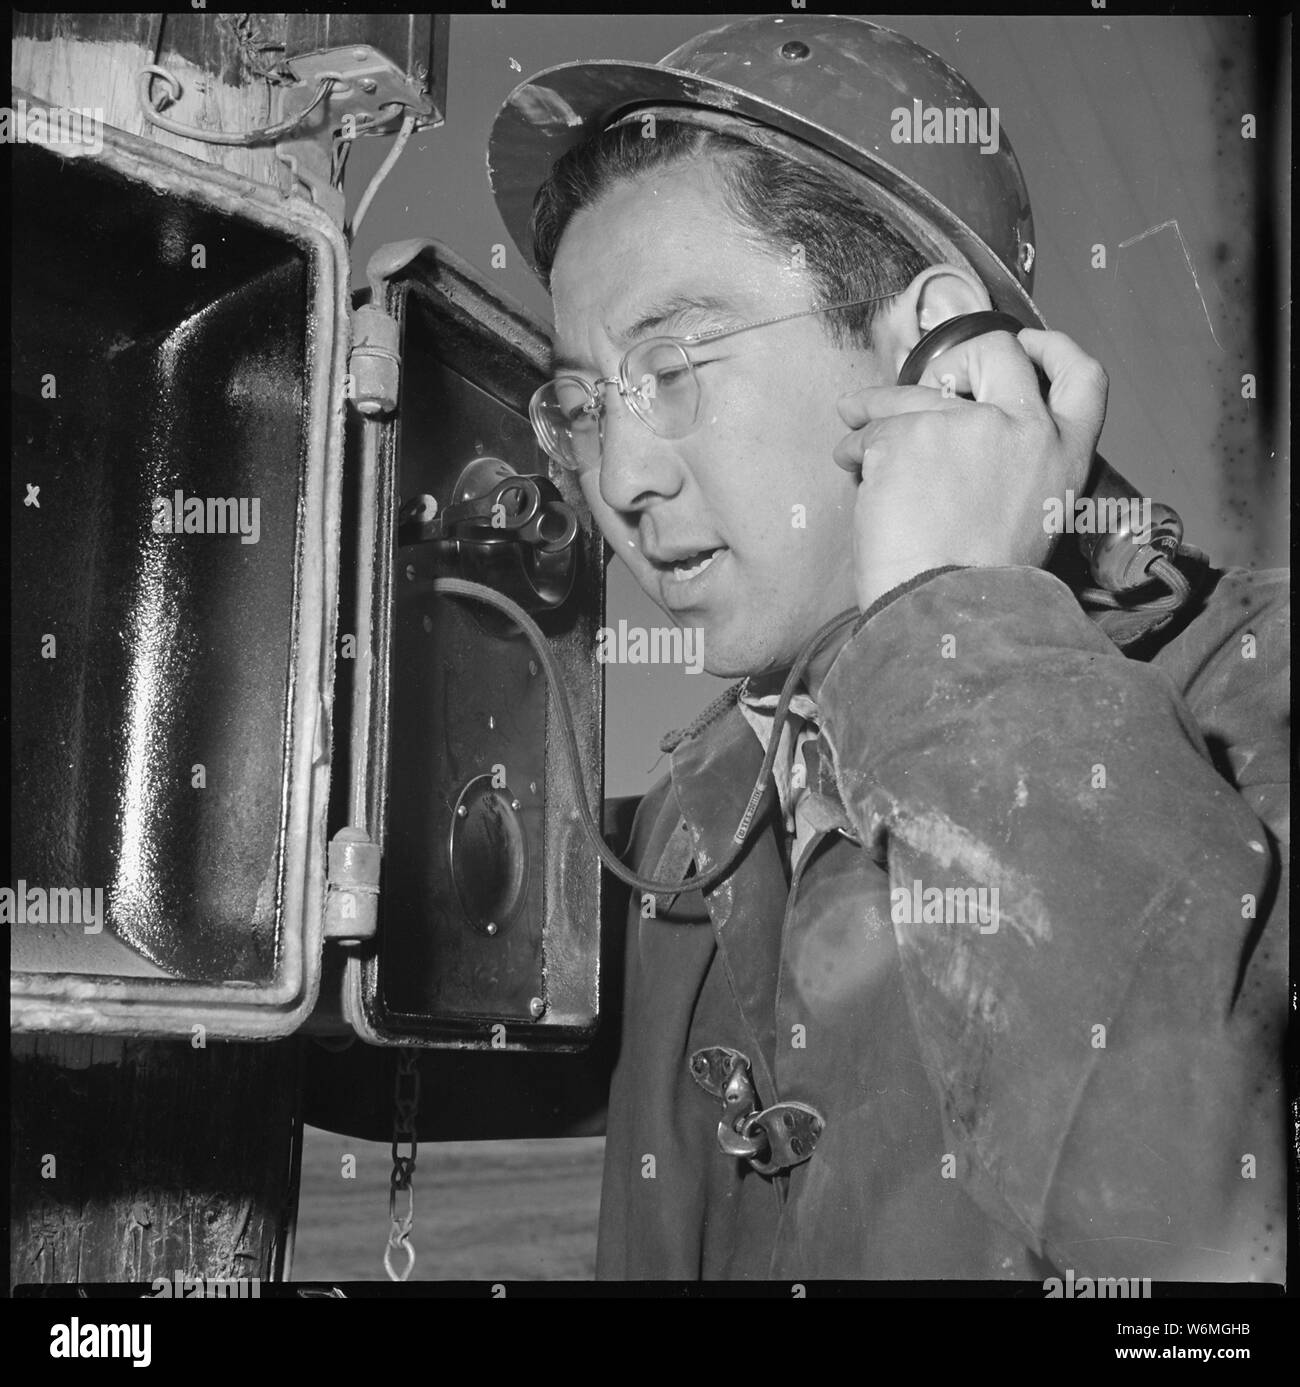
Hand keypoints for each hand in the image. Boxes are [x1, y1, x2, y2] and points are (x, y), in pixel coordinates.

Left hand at [833, 328, 1107, 612]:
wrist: (944, 611)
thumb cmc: (978, 582)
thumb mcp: (1032, 519)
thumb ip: (1017, 466)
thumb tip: (973, 429)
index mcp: (1064, 456)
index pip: (1083, 376)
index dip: (1051, 350)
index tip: (1022, 344)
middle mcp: (1023, 427)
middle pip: (993, 352)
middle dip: (952, 358)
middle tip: (921, 383)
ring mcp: (965, 424)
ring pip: (912, 392)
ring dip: (877, 408)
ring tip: (853, 433)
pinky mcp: (908, 435)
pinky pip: (872, 427)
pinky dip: (854, 446)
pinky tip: (851, 468)